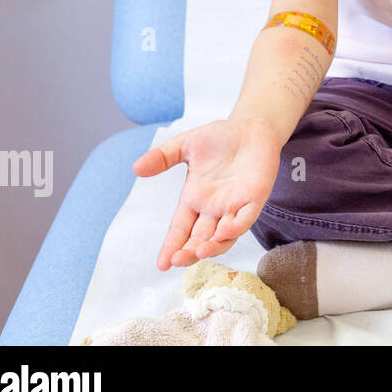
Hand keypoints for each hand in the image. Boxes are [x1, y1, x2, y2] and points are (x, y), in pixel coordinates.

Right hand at [131, 116, 282, 270]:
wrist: (252, 126)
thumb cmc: (220, 137)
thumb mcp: (186, 145)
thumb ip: (163, 157)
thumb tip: (136, 168)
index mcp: (195, 199)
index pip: (180, 229)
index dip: (171, 246)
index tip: (161, 265)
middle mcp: (213, 208)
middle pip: (199, 239)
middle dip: (188, 252)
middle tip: (177, 261)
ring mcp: (235, 205)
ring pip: (223, 236)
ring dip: (212, 247)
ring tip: (199, 253)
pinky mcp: (255, 198)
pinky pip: (246, 218)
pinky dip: (236, 227)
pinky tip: (224, 231)